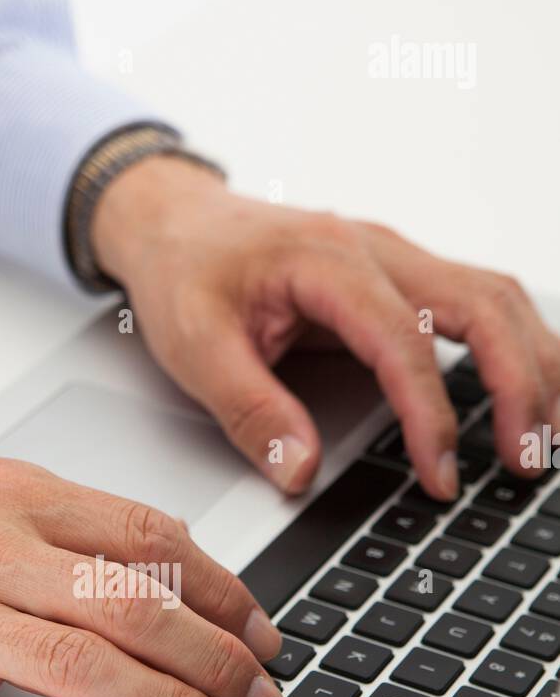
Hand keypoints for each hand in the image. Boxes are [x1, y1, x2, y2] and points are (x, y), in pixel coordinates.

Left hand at [92, 158, 559, 499]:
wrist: (173, 220)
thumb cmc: (183, 272)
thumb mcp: (194, 348)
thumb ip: (250, 411)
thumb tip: (301, 471)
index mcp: (327, 262)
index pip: (404, 343)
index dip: (431, 416)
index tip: (440, 476)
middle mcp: (377, 251)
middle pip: (484, 304)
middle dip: (520, 385)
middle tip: (528, 458)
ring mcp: (396, 260)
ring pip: (497, 298)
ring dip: (533, 364)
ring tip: (545, 435)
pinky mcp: (400, 278)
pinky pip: (478, 304)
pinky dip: (513, 348)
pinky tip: (525, 392)